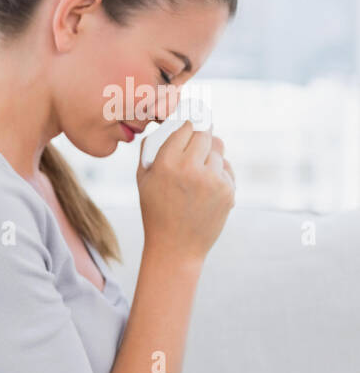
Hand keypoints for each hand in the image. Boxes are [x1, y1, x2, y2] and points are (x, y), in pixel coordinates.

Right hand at [136, 120, 234, 263]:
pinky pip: (227, 169)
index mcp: (166, 164)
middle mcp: (190, 169)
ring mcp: (212, 180)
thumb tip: (165, 127)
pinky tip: (206, 188)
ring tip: (199, 172)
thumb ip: (151, 151)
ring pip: (218, 150)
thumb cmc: (156, 212)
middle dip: (201, 136)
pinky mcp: (228, 191)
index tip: (190, 125)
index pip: (185, 129)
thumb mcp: (143, 181)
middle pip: (205, 135)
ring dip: (210, 156)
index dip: (187, 127)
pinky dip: (219, 173)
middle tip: (198, 141)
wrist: (176, 247)